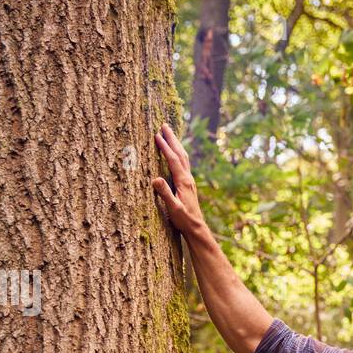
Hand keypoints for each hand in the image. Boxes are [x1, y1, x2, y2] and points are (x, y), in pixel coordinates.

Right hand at [151, 124, 207, 238]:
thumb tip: (156, 179)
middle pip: (180, 153)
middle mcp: (188, 178)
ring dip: (176, 144)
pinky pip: (184, 164)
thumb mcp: (173, 208)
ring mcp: (189, 181)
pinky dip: (179, 154)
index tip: (157, 134)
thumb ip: (165, 194)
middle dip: (172, 139)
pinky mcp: (188, 185)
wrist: (197, 228)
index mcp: (184, 182)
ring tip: (169, 133)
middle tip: (164, 125)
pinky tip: (176, 154)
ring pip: (183, 157)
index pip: (173, 159)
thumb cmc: (184, 220)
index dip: (165, 147)